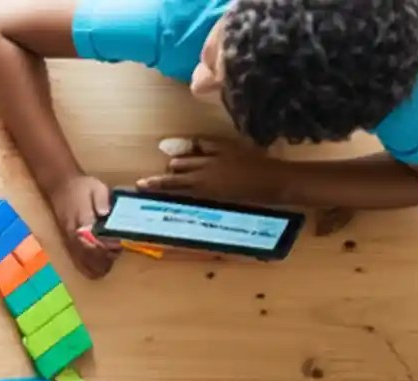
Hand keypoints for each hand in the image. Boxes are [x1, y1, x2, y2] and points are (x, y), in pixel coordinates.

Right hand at [48, 175, 120, 278]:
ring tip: (109, 263)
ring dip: (97, 265)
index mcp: (82, 221)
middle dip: (105, 258)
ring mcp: (70, 240)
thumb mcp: (96, 187)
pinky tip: (97, 271)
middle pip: (90, 255)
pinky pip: (76, 261)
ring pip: (82, 261)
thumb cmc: (81, 187)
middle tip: (117, 253)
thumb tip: (106, 213)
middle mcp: (74, 234)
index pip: (95, 240)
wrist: (60, 186)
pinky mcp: (68, 243)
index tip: (120, 245)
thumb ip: (102, 200)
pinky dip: (87, 268)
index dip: (108, 247)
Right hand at [137, 138, 281, 202]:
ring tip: (174, 164)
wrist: (277, 182)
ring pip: (188, 155)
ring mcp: (216, 156)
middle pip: (178, 167)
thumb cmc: (253, 198)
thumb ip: (206, 195)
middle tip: (161, 178)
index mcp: (204, 186)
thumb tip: (192, 191)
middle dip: (167, 173)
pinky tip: (193, 146)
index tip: (140, 185)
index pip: (173, 184)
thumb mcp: (225, 201)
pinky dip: (196, 146)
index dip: (156, 184)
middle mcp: (206, 169)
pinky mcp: (227, 147)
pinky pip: (205, 143)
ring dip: (179, 160)